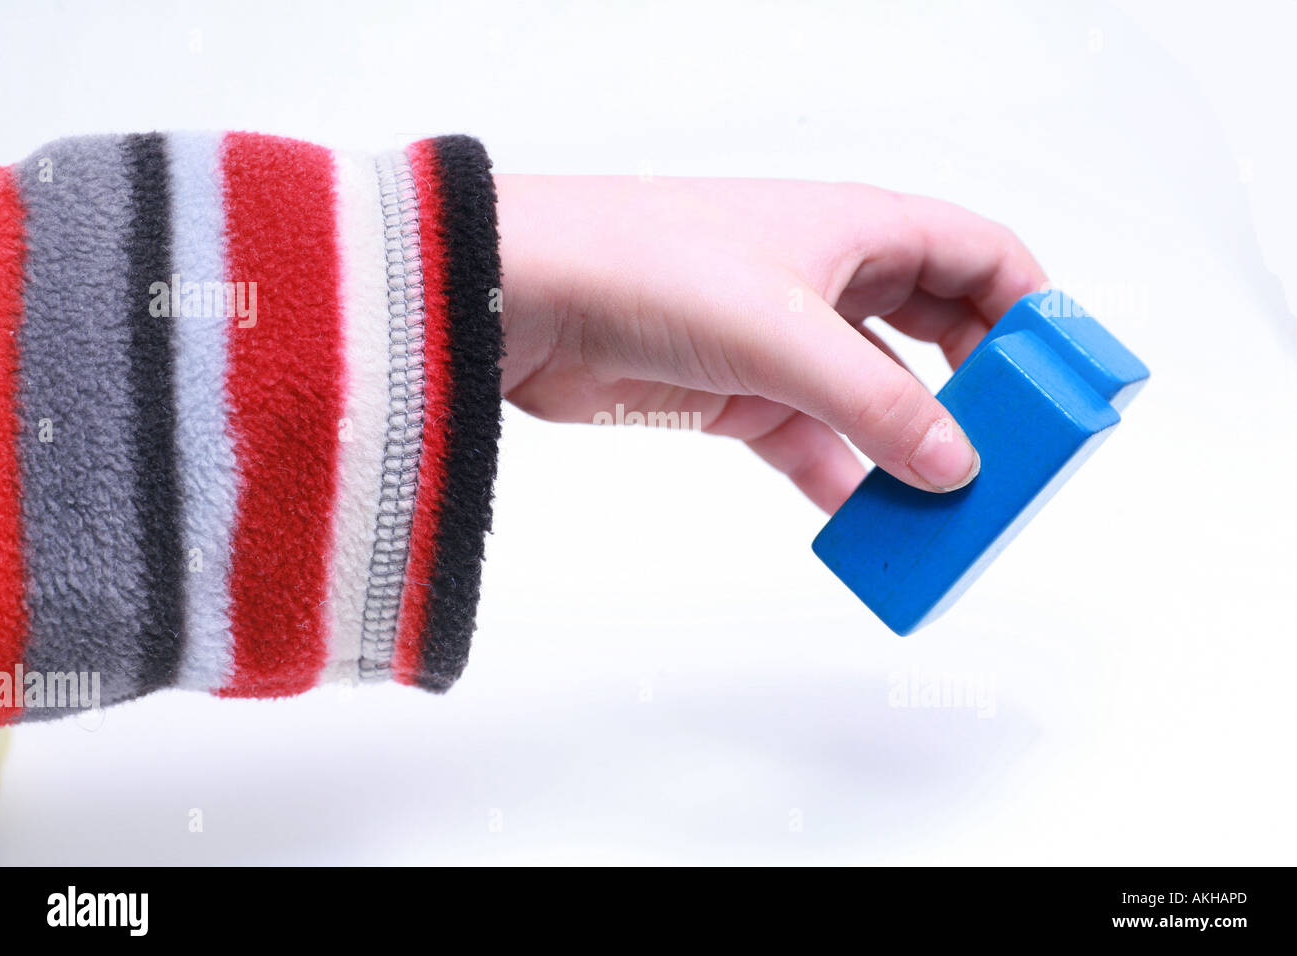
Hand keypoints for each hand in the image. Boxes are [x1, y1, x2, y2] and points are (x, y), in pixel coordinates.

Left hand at [494, 174, 1046, 511]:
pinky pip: (814, 443)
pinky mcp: (737, 395)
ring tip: (947, 508)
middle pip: (937, 333)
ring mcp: (782, 341)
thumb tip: (956, 461)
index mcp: (855, 229)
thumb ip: (880, 403)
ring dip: (911, 450)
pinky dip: (844, 480)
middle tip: (1011, 454)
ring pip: (876, 398)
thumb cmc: (643, 265)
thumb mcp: (785, 334)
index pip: (977, 256)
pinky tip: (867, 521)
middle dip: (980, 392)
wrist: (523, 300)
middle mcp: (827, 280)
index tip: (1062, 377)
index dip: (1030, 309)